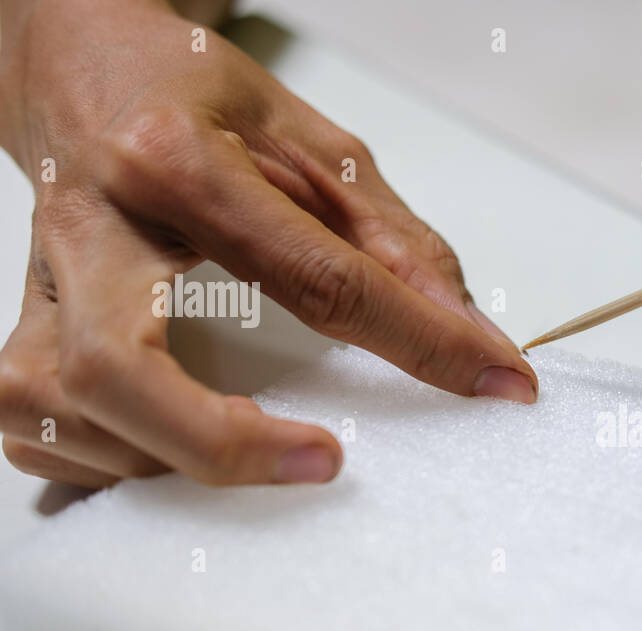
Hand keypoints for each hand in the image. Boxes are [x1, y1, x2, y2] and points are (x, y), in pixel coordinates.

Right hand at [0, 0, 535, 488]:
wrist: (74, 55)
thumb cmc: (191, 94)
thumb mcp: (313, 144)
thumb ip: (393, 239)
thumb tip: (467, 330)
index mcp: (177, 162)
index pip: (317, 278)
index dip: (420, 342)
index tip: (493, 382)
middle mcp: (93, 225)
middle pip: (119, 371)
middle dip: (225, 444)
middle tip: (325, 462)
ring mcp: (42, 278)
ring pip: (55, 408)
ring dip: (159, 457)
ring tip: (244, 446)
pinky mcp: (22, 315)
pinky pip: (34, 424)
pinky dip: (103, 458)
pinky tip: (167, 446)